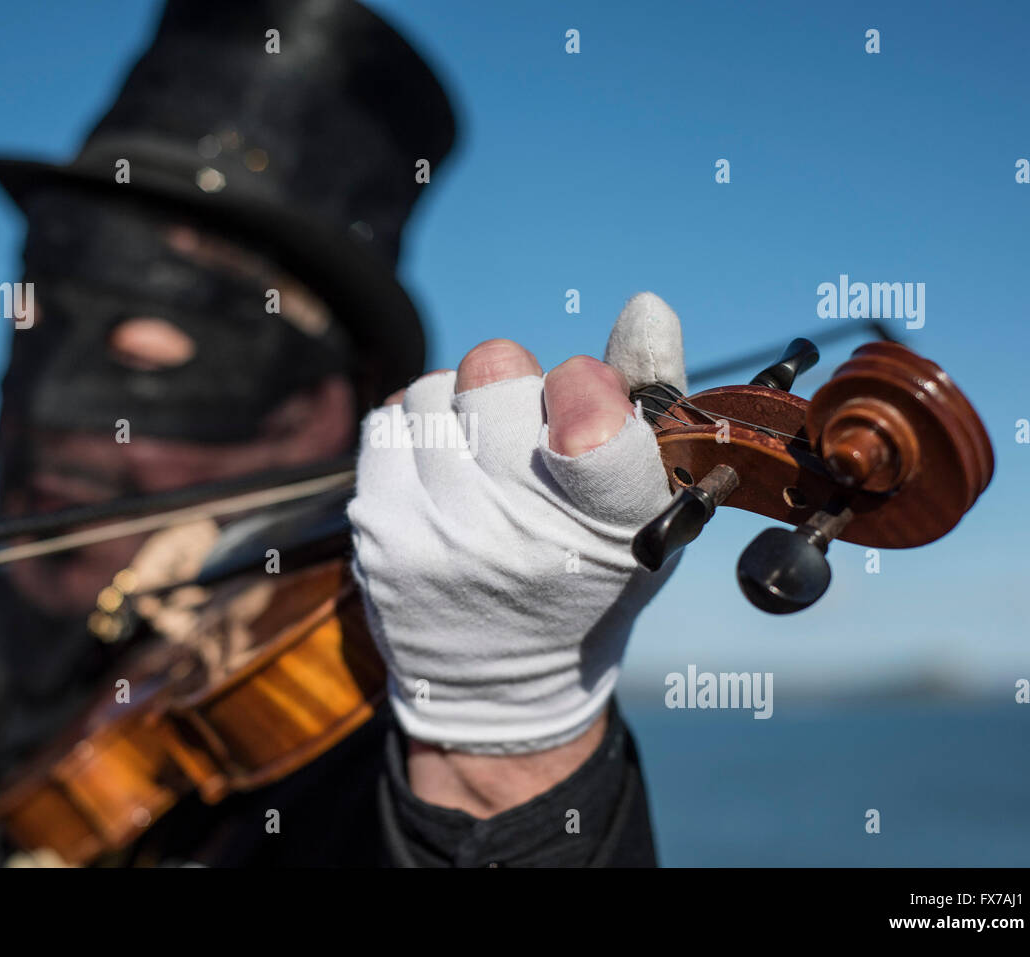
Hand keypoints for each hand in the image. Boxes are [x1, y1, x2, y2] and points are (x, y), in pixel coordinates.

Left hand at [348, 293, 687, 769]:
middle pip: (495, 367)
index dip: (583, 388)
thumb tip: (645, 304)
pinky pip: (387, 422)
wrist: (499, 688)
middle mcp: (517, 531)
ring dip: (457, 411)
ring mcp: (437, 531)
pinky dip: (414, 437)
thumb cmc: (586, 579)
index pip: (590, 415)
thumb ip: (651, 400)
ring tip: (478, 465)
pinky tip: (438, 479)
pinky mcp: (378, 531)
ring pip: (435, 388)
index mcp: (609, 527)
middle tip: (520, 434)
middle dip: (510, 386)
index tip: (579, 408)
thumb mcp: (644, 506)